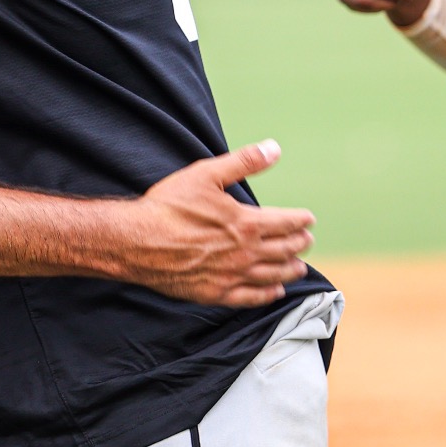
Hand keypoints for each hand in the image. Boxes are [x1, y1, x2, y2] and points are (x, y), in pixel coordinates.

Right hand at [122, 141, 314, 307]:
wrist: (137, 242)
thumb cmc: (169, 206)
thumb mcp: (206, 174)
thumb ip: (244, 162)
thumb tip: (274, 148)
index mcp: (246, 223)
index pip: (286, 223)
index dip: (301, 221)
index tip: (309, 219)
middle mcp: (245, 253)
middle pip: (284, 250)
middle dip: (299, 244)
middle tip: (307, 240)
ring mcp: (232, 276)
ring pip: (273, 276)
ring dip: (290, 270)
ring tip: (299, 267)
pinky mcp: (216, 294)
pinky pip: (251, 298)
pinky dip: (268, 295)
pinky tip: (275, 292)